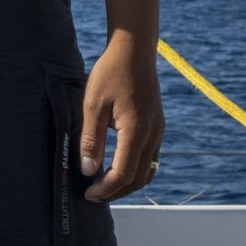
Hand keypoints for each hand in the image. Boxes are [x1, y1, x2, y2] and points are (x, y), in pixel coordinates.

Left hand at [79, 33, 162, 200]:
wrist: (134, 51)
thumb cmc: (110, 74)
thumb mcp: (93, 105)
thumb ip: (90, 140)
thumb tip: (88, 170)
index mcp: (137, 132)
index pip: (124, 174)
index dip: (106, 189)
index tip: (88, 194)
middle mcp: (153, 135)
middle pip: (139, 178)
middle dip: (117, 191)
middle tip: (94, 195)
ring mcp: (158, 131)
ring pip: (148, 170)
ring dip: (127, 183)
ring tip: (103, 185)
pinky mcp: (157, 125)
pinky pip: (150, 157)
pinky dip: (135, 169)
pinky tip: (117, 166)